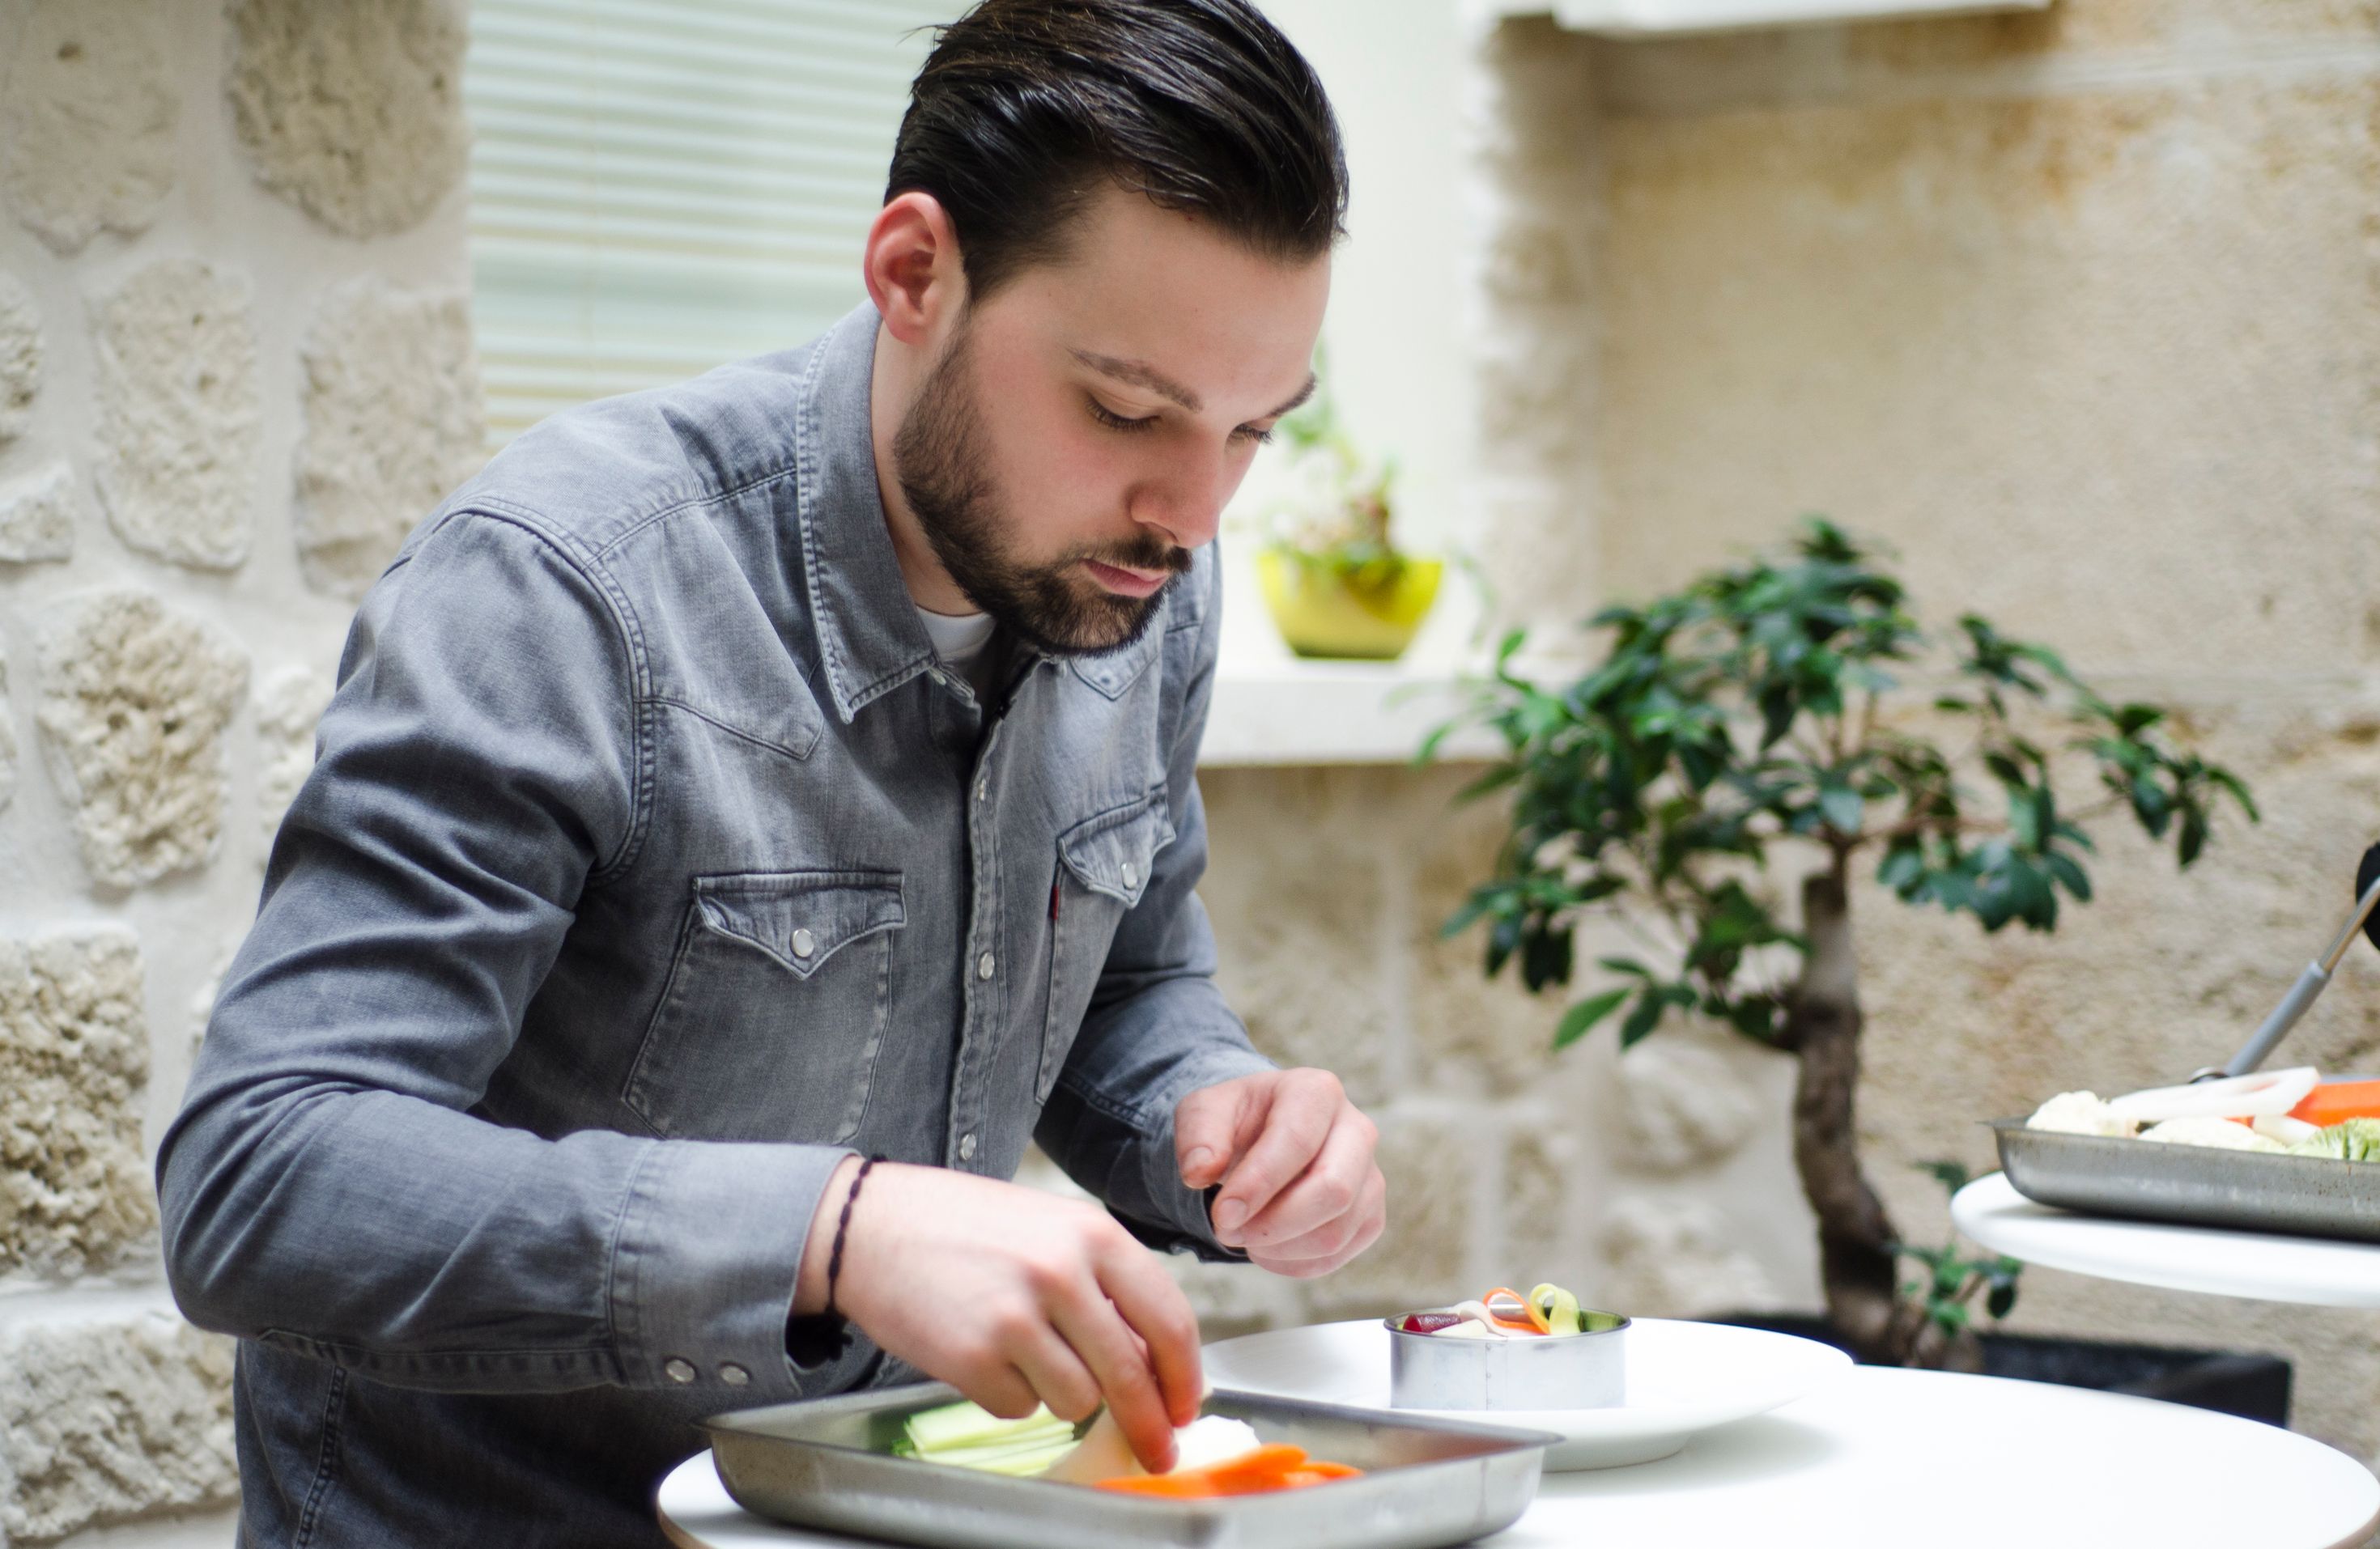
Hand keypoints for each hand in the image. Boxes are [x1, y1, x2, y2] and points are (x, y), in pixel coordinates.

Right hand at [796, 1160, 1199, 1471]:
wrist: (873, 1226)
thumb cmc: (966, 1226)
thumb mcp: (1052, 1229)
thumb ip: (1107, 1284)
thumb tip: (1153, 1360)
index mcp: (1092, 1234)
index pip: (1168, 1319)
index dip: (1185, 1375)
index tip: (1187, 1406)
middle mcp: (1060, 1274)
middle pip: (1130, 1375)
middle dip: (1149, 1424)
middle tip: (1157, 1450)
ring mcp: (1015, 1319)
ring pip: (1078, 1399)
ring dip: (1066, 1395)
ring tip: (1028, 1353)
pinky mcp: (973, 1359)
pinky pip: (1021, 1407)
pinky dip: (1012, 1394)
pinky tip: (988, 1354)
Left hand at [1174, 1069, 1384, 1276]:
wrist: (1262, 1138)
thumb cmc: (1236, 1122)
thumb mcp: (1203, 1112)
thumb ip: (1197, 1136)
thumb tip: (1199, 1173)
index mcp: (1316, 1091)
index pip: (1297, 1141)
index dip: (1258, 1184)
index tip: (1222, 1214)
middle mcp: (1356, 1129)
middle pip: (1333, 1189)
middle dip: (1274, 1223)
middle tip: (1228, 1230)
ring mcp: (1370, 1175)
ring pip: (1335, 1232)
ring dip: (1279, 1247)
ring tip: (1243, 1234)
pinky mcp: (1370, 1216)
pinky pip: (1337, 1255)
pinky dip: (1293, 1263)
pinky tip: (1266, 1246)